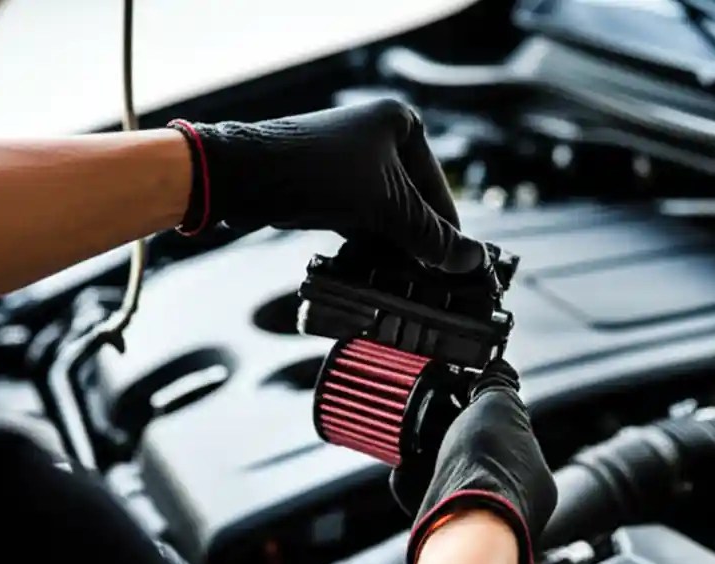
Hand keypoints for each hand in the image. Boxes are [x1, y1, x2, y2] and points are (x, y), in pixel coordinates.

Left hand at [167, 99, 485, 272]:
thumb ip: (430, 236)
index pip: (439, 190)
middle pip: (411, 204)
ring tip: (400, 285)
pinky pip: (357, 219)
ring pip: (382, 215)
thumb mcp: (386, 208)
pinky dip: (364, 244)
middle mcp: (377, 137)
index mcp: (401, 125)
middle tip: (428, 286)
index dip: (447, 234)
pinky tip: (368, 272)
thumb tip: (471, 260)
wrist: (242, 175)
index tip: (455, 273)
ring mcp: (347, 162)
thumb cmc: (316, 173)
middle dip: (416, 243)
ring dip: (389, 248)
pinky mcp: (323, 185)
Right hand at [394, 359, 556, 563]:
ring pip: (447, 479)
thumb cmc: (489, 468)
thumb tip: (497, 367)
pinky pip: (423, 498)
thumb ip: (498, 384)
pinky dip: (411, 483)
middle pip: (474, 457)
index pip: (509, 435)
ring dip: (427, 459)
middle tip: (431, 420)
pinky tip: (403, 469)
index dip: (482, 412)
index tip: (460, 398)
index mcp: (533, 474)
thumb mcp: (499, 404)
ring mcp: (476, 518)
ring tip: (413, 442)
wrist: (462, 521)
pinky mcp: (442, 529)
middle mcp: (509, 501)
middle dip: (450, 436)